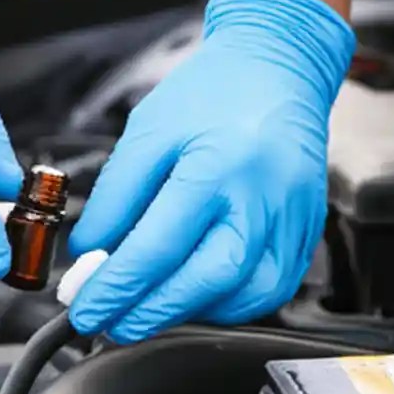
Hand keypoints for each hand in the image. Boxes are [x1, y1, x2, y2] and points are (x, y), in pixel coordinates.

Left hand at [66, 0, 355, 342]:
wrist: (280, 69)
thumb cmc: (216, 93)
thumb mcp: (149, 130)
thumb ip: (118, 195)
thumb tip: (93, 254)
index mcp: (219, 167)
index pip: (158, 247)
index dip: (117, 288)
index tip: (86, 309)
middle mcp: (264, 199)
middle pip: (209, 281)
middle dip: (153, 313)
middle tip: (113, 324)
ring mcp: (294, 220)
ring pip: (248, 296)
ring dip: (194, 312)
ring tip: (152, 307)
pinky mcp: (307, 233)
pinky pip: (273, 288)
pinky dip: (231, 301)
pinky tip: (198, 293)